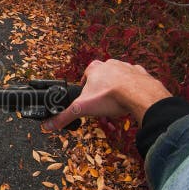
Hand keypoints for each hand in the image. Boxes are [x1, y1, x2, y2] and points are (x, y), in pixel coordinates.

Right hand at [41, 59, 171, 131]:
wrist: (140, 95)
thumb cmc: (110, 97)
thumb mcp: (82, 108)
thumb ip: (64, 116)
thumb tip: (47, 125)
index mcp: (94, 68)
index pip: (85, 77)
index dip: (85, 90)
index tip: (87, 100)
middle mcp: (110, 64)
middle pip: (103, 80)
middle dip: (102, 93)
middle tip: (102, 107)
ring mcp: (127, 67)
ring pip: (119, 80)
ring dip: (117, 90)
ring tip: (117, 106)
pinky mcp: (141, 73)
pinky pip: (135, 81)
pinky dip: (133, 89)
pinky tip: (132, 100)